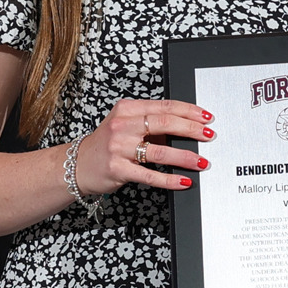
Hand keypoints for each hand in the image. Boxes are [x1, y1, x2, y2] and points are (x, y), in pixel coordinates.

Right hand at [71, 97, 215, 195]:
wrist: (78, 165)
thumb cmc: (106, 145)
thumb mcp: (125, 125)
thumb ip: (151, 124)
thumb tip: (185, 129)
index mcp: (127, 109)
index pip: (164, 106)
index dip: (189, 111)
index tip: (206, 117)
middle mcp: (122, 125)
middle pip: (164, 123)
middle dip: (191, 129)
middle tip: (209, 136)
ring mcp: (119, 147)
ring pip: (160, 150)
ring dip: (185, 157)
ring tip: (201, 161)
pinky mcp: (118, 169)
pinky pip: (150, 175)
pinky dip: (170, 179)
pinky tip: (183, 181)